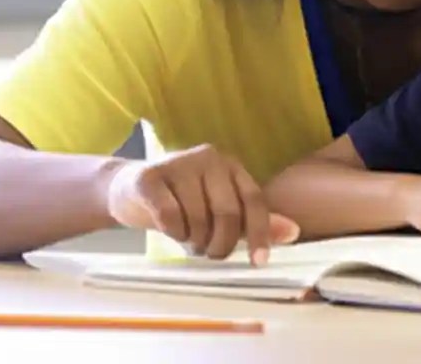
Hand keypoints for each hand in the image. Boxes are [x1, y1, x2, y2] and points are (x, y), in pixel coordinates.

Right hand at [105, 144, 299, 264]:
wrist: (127, 189)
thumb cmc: (181, 202)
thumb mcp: (220, 210)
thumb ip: (253, 221)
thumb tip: (293, 232)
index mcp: (231, 165)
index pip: (254, 201)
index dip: (260, 234)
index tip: (259, 262)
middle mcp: (209, 158)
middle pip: (228, 213)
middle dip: (221, 244)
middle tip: (209, 253)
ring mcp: (178, 163)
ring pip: (198, 218)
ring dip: (194, 241)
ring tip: (188, 239)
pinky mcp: (150, 176)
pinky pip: (170, 216)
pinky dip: (173, 232)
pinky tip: (169, 230)